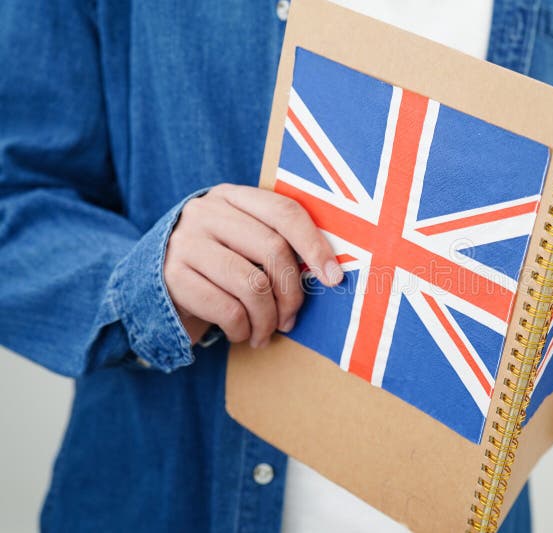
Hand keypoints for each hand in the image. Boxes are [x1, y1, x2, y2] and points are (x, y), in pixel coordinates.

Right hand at [164, 184, 342, 347]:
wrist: (150, 288)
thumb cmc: (214, 270)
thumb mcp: (241, 245)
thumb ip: (275, 245)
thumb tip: (328, 272)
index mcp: (232, 197)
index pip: (284, 211)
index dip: (315, 245)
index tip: (334, 278)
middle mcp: (206, 212)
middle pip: (273, 249)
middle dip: (292, 293)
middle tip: (292, 319)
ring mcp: (185, 243)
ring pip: (252, 284)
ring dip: (268, 319)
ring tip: (265, 333)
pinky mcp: (172, 277)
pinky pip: (227, 309)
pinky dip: (242, 330)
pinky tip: (241, 334)